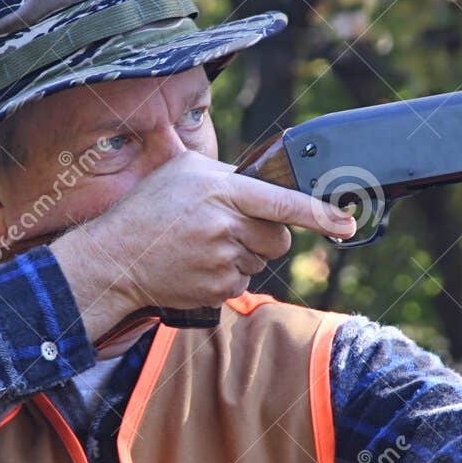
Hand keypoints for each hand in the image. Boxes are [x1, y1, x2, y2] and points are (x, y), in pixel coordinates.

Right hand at [51, 149, 355, 338]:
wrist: (115, 259)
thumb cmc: (148, 209)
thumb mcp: (185, 172)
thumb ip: (229, 175)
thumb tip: (267, 185)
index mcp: (222, 191)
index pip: (283, 203)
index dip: (320, 214)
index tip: (347, 224)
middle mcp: (224, 227)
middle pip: (279, 239)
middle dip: (267, 235)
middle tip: (232, 227)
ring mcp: (221, 262)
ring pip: (261, 261)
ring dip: (243, 254)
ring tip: (203, 245)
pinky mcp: (216, 290)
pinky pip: (243, 283)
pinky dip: (227, 275)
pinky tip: (198, 265)